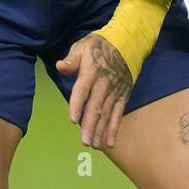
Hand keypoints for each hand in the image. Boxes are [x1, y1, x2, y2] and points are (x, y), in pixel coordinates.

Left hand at [56, 33, 132, 149]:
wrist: (128, 43)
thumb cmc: (99, 46)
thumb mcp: (83, 46)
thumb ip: (72, 59)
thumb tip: (60, 66)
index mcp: (91, 72)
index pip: (83, 90)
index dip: (78, 105)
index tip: (73, 120)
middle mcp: (104, 84)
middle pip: (96, 106)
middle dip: (90, 125)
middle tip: (85, 142)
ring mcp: (115, 91)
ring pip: (106, 113)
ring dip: (100, 130)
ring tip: (94, 145)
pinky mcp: (123, 96)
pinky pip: (118, 114)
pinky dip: (114, 128)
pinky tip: (109, 142)